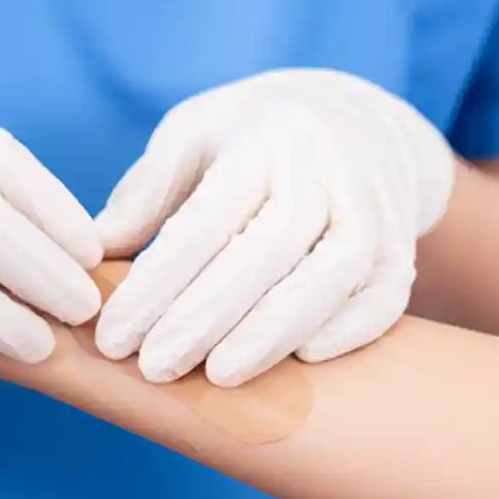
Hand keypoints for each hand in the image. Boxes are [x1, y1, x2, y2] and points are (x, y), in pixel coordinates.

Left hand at [94, 69, 454, 386]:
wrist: (358, 120)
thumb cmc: (251, 138)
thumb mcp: (193, 136)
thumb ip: (148, 193)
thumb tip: (97, 254)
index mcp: (264, 136)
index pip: (207, 217)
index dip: (157, 282)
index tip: (114, 336)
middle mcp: (326, 165)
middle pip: (271, 245)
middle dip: (208, 314)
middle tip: (156, 367)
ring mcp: (374, 204)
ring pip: (336, 271)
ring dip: (276, 330)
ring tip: (219, 378)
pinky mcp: (401, 244)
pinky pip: (388, 294)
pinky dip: (350, 329)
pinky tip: (302, 362)